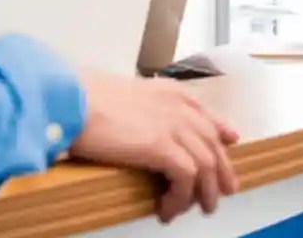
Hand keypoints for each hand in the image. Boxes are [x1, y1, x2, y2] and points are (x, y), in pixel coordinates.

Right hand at [69, 72, 239, 222]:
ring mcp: (173, 125)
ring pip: (206, 166)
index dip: (221, 131)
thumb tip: (135, 129)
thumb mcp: (121, 95)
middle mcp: (178, 106)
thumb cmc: (83, 98)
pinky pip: (186, 179)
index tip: (230, 141)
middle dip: (221, 172)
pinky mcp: (163, 147)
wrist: (71, 100)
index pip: (206, 114)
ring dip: (203, 193)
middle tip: (222, 193)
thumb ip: (139, 109)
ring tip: (197, 210)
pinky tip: (167, 209)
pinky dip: (180, 199)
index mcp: (169, 91)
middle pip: (213, 143)